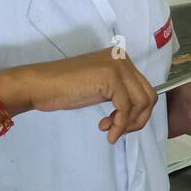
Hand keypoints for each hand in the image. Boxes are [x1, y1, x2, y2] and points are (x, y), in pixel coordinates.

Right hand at [3, 48, 158, 143]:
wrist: (41, 85)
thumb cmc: (65, 89)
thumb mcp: (100, 89)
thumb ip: (120, 93)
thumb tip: (140, 112)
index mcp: (121, 59)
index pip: (145, 90)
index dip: (136, 114)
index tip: (116, 125)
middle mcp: (123, 58)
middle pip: (149, 96)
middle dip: (137, 120)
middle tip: (116, 131)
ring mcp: (117, 65)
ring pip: (142, 103)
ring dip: (128, 124)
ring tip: (110, 132)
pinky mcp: (110, 77)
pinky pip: (127, 108)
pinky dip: (120, 125)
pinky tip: (108, 131)